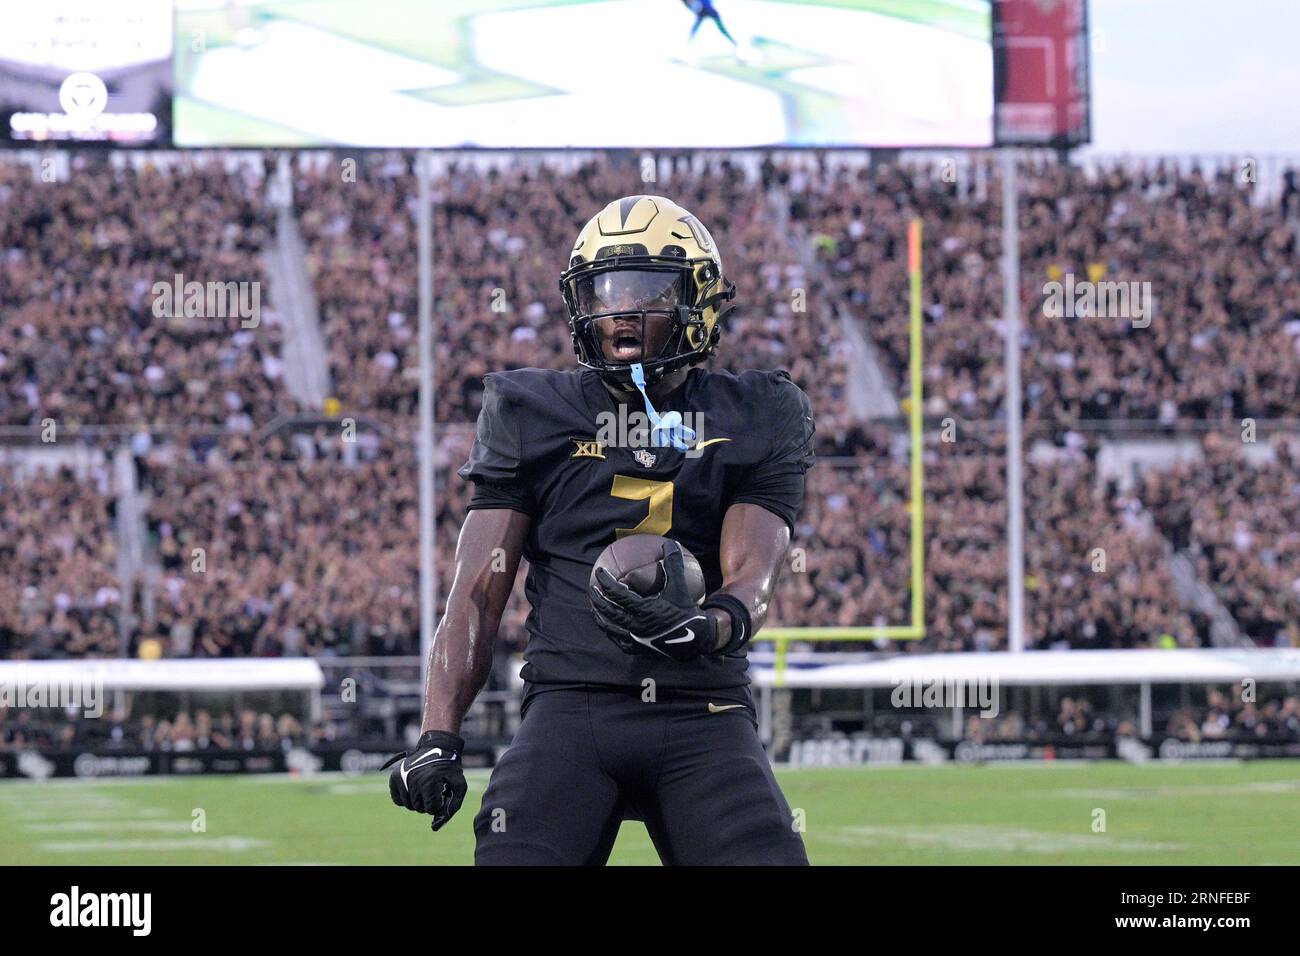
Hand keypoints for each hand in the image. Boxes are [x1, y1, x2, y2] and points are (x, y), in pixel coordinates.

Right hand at [384, 730, 466, 830]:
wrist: (437, 746)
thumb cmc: (450, 766)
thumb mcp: (459, 784)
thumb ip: (453, 805)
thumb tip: (437, 825)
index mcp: (428, 782)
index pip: (430, 809)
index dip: (438, 804)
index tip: (442, 794)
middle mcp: (413, 780)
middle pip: (418, 808)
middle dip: (428, 803)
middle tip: (434, 790)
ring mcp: (402, 778)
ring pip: (408, 806)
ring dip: (417, 802)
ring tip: (425, 788)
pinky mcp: (394, 777)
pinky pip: (397, 800)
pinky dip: (405, 799)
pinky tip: (414, 789)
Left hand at [589, 540, 716, 661]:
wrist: (696, 639)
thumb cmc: (686, 611)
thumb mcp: (680, 587)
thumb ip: (674, 564)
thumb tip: (670, 543)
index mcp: (643, 610)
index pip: (617, 594)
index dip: (605, 582)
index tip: (599, 572)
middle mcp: (636, 626)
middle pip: (609, 611)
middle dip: (598, 599)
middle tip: (592, 588)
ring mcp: (636, 639)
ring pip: (610, 628)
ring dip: (600, 616)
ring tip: (595, 607)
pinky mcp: (638, 649)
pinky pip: (618, 641)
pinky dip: (610, 632)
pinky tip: (608, 627)